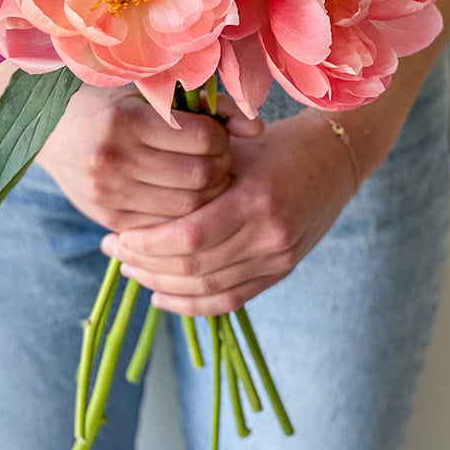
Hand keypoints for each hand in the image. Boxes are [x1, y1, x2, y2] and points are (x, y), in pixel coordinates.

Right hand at [37, 85, 263, 231]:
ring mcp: (109, 194)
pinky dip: (182, 215)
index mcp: (128, 120)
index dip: (223, 138)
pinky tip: (181, 197)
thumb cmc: (109, 104)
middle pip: (201, 177)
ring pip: (188, 208)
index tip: (219, 135)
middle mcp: (115, 159)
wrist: (50, 132)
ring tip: (204, 179)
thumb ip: (206, 108)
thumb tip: (258, 129)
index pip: (205, 139)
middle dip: (221, 169)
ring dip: (207, 195)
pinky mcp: (107, 219)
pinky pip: (165, 227)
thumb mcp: (151, 93)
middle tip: (218, 160)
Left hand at [100, 108, 363, 314]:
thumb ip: (192, 172)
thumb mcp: (234, 146)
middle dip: (145, 264)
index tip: (116, 235)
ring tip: (130, 270)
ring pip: (208, 289)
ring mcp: (278, 258)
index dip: (147, 243)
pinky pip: (230, 300)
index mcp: (255, 199)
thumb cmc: (275, 144)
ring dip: (161, 284)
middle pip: (194, 268)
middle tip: (113, 251)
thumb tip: (137, 194)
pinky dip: (191, 305)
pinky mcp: (282, 272)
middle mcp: (269, 235)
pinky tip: (161, 297)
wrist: (335, 158)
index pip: (189, 238)